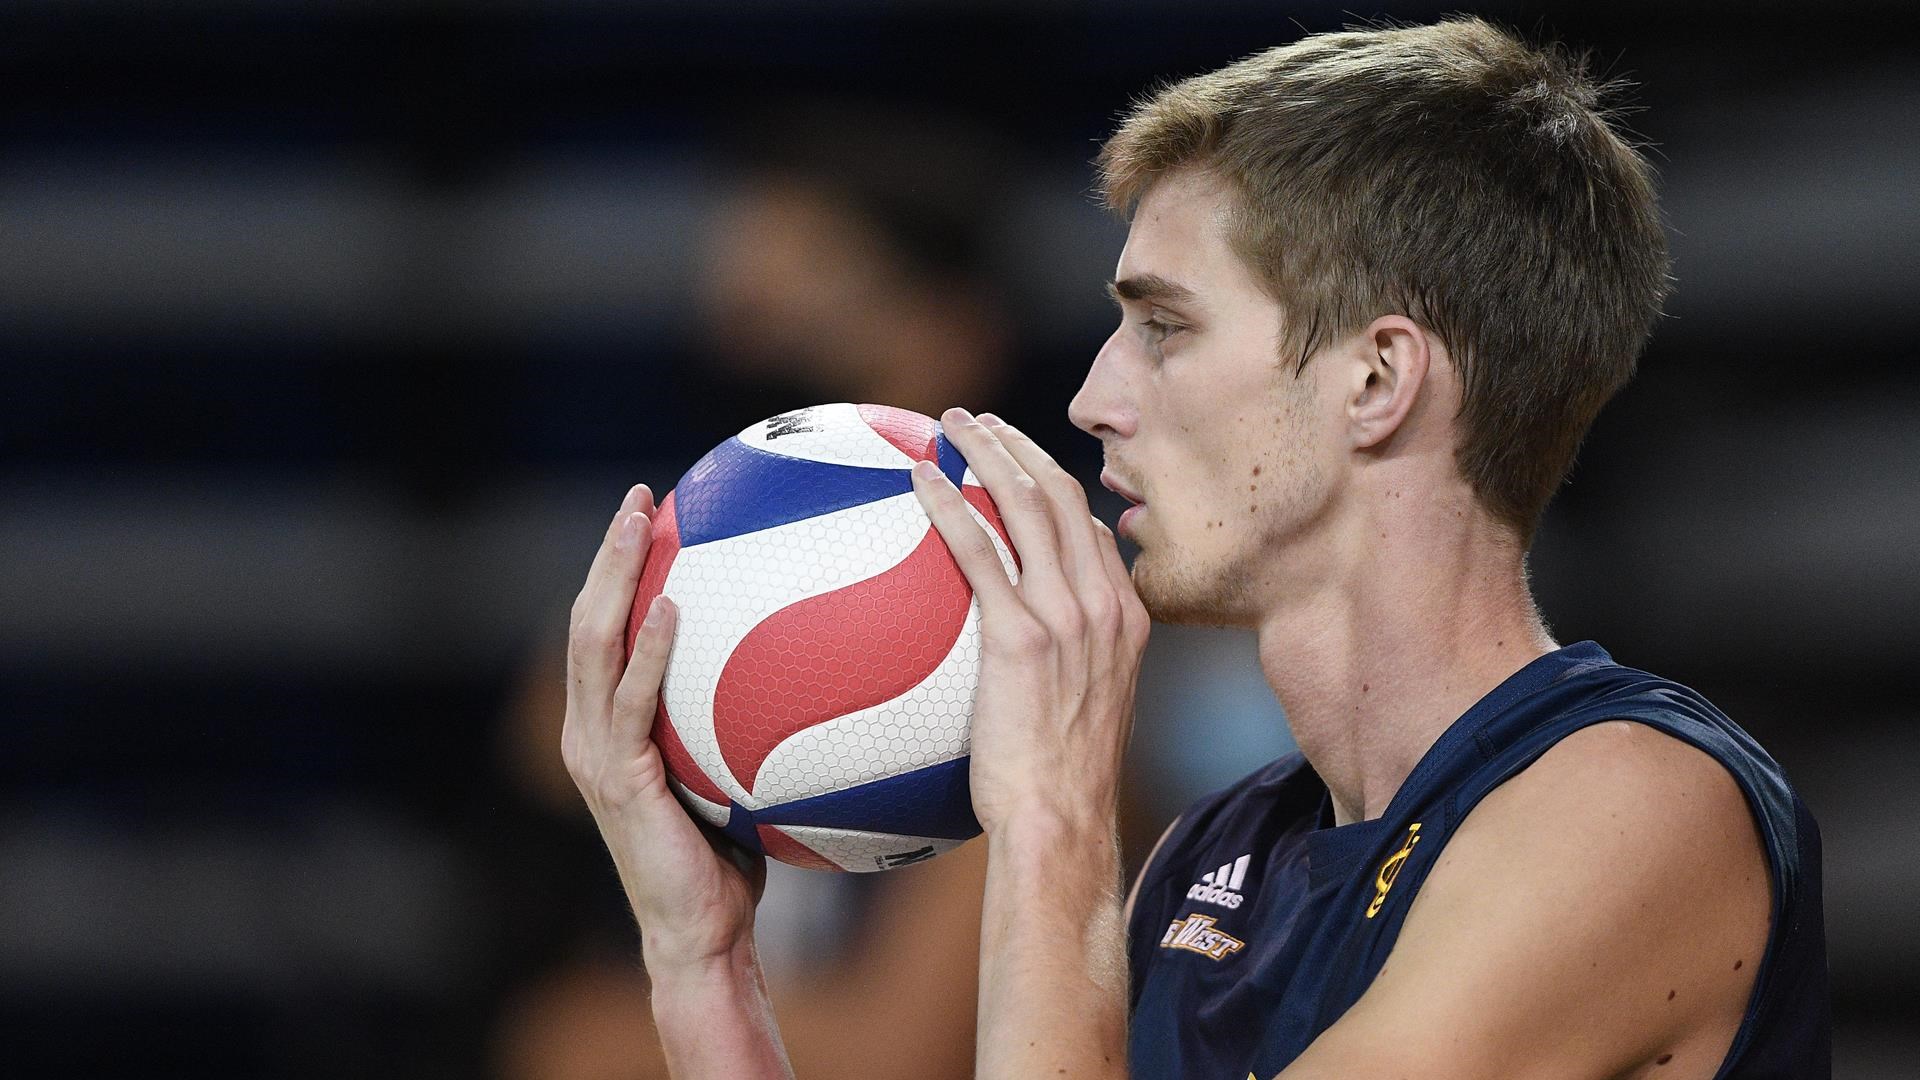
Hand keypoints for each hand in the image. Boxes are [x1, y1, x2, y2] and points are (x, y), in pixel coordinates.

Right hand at [562, 483, 765, 969]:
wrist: (703, 934)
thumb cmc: (733, 862)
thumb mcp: (741, 776)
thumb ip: (752, 721)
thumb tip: (824, 666)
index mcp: (610, 725)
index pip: (608, 629)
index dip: (619, 568)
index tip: (652, 509)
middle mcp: (590, 730)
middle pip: (587, 619)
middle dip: (607, 552)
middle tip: (639, 494)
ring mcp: (596, 753)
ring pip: (593, 644)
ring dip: (612, 576)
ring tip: (638, 522)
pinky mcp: (616, 779)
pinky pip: (631, 701)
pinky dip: (648, 650)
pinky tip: (673, 605)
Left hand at [910, 409, 1150, 835]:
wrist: (1061, 823)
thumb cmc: (1059, 787)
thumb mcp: (1083, 716)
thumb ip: (1063, 671)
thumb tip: (1020, 671)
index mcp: (1126, 619)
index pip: (1094, 531)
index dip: (1055, 486)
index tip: (1019, 466)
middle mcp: (1104, 606)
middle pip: (1064, 497)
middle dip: (1020, 446)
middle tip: (978, 422)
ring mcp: (1067, 617)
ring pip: (1028, 504)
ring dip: (987, 452)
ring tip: (950, 424)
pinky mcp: (1021, 636)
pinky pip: (979, 550)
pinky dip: (950, 504)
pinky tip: (919, 479)